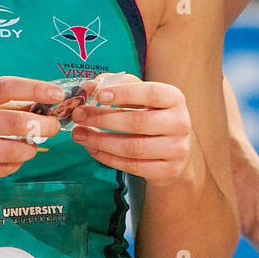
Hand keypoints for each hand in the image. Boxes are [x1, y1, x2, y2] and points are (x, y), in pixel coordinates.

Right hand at [0, 77, 66, 195]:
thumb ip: (4, 104)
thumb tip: (46, 105)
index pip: (6, 87)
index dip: (36, 89)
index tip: (58, 95)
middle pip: (15, 122)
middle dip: (43, 125)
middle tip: (54, 127)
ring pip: (12, 150)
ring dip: (30, 149)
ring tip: (31, 146)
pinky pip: (2, 169)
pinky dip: (13, 164)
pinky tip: (11, 160)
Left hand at [68, 73, 193, 186]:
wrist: (175, 151)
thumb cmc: (153, 116)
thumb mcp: (142, 97)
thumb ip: (118, 86)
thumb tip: (89, 86)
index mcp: (175, 99)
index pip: (151, 93)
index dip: (124, 93)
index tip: (98, 95)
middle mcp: (180, 123)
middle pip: (138, 122)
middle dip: (103, 119)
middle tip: (78, 115)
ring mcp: (177, 149)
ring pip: (132, 147)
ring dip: (100, 141)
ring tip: (79, 134)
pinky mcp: (168, 171)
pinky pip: (132, 166)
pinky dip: (107, 157)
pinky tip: (92, 148)